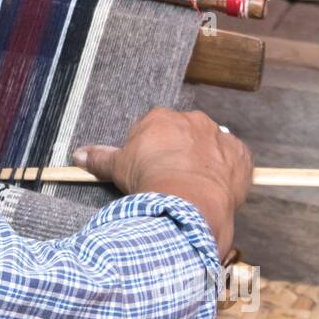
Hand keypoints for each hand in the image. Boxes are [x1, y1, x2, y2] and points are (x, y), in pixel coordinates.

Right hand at [73, 108, 251, 254]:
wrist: (186, 199)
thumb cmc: (149, 179)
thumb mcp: (118, 168)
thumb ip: (100, 158)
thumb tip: (78, 155)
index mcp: (162, 118)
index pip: (155, 130)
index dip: (151, 152)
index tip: (149, 171)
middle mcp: (193, 121)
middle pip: (185, 135)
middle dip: (180, 154)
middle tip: (171, 180)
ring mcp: (219, 137)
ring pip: (212, 147)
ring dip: (206, 162)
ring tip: (195, 188)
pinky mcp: (241, 156)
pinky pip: (236, 161)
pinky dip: (229, 173)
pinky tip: (218, 188)